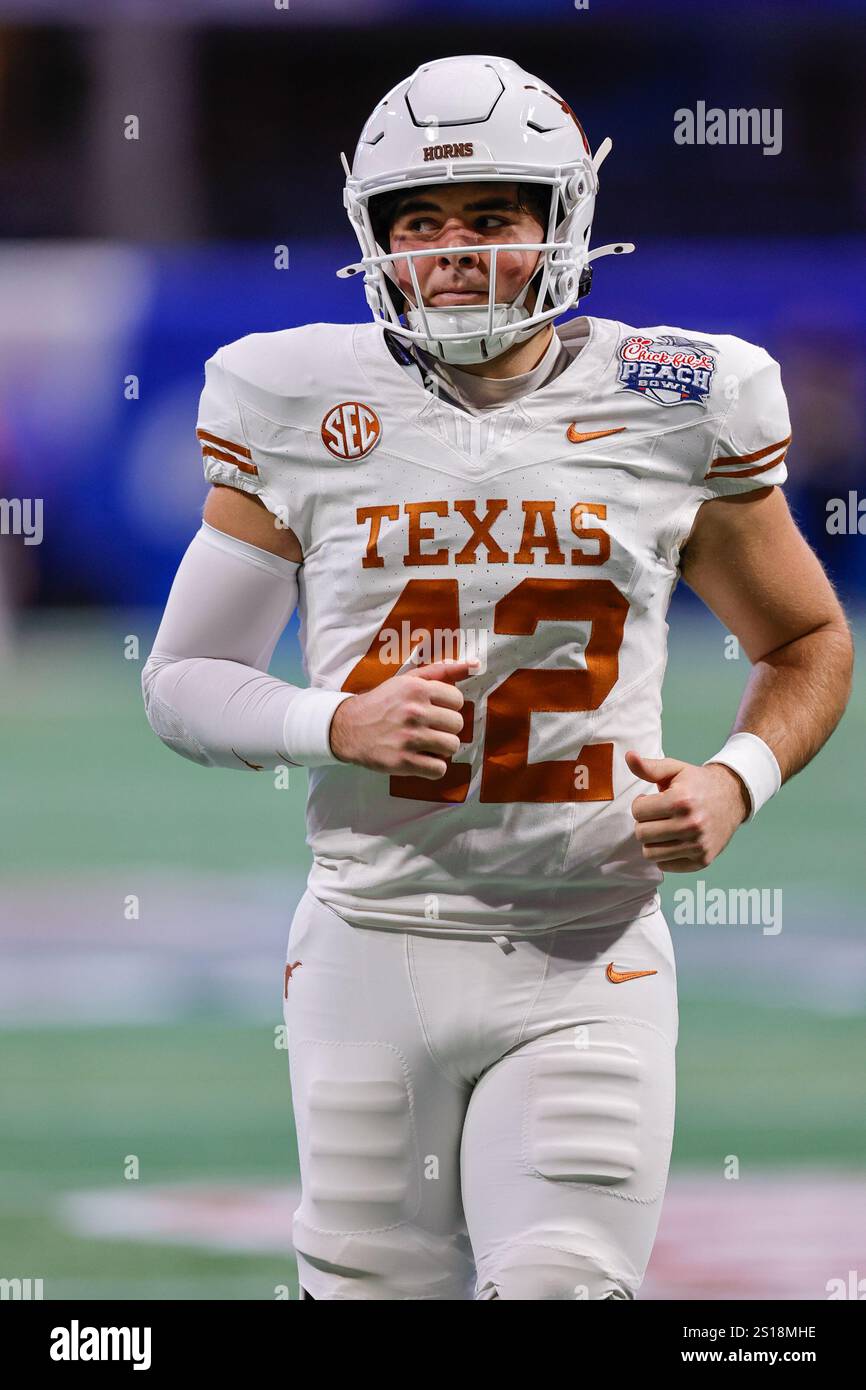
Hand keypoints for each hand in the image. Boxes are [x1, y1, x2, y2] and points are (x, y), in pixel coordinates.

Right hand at [329, 659, 476, 777]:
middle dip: (446, 728)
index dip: (448, 707)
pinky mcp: (403, 762)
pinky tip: (421, 758)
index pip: (458, 700)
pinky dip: (433, 767)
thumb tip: (475, 664)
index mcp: (417, 689)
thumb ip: (442, 671)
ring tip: (426, 744)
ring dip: (442, 748)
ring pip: (451, 747)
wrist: (348, 728)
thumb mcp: (407, 680)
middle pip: (457, 725)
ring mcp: (409, 738)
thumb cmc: (382, 703)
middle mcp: (414, 711)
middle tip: (430, 728)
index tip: (435, 710)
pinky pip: (439, 769)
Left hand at [625, 749, 750, 872]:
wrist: (733, 797)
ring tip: (664, 829)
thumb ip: (649, 767)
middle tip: (658, 816)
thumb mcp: (675, 769)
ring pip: (650, 853)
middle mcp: (691, 824)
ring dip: (653, 841)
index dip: (641, 804)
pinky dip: (665, 855)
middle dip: (645, 823)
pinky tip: (675, 841)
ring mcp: (698, 845)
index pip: (637, 811)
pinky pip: (665, 866)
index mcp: (681, 800)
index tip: (652, 801)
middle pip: (641, 834)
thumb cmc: (697, 783)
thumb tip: (628, 756)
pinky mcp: (702, 860)